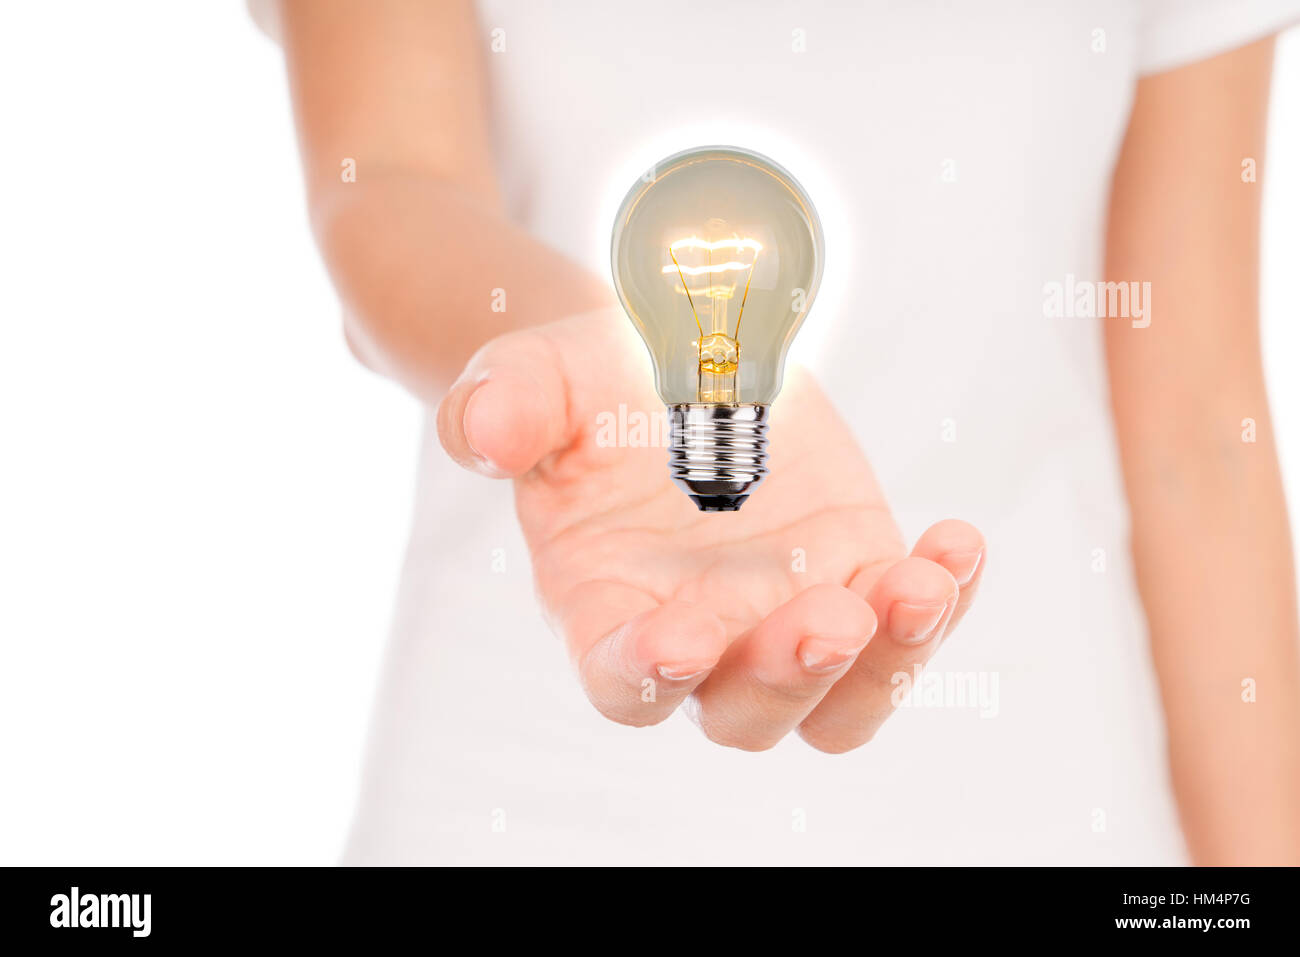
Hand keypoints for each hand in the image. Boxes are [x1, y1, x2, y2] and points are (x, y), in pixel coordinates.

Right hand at [438, 310, 984, 751]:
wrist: (666, 360)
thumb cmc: (586, 385)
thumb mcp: (535, 375)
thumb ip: (501, 403)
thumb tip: (481, 430)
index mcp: (607, 608)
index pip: (622, 681)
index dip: (647, 674)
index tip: (680, 638)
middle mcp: (701, 635)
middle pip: (746, 714)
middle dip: (790, 677)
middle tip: (830, 617)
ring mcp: (784, 613)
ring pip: (841, 701)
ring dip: (887, 663)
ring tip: (920, 583)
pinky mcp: (853, 574)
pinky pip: (905, 624)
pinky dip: (939, 599)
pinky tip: (954, 543)